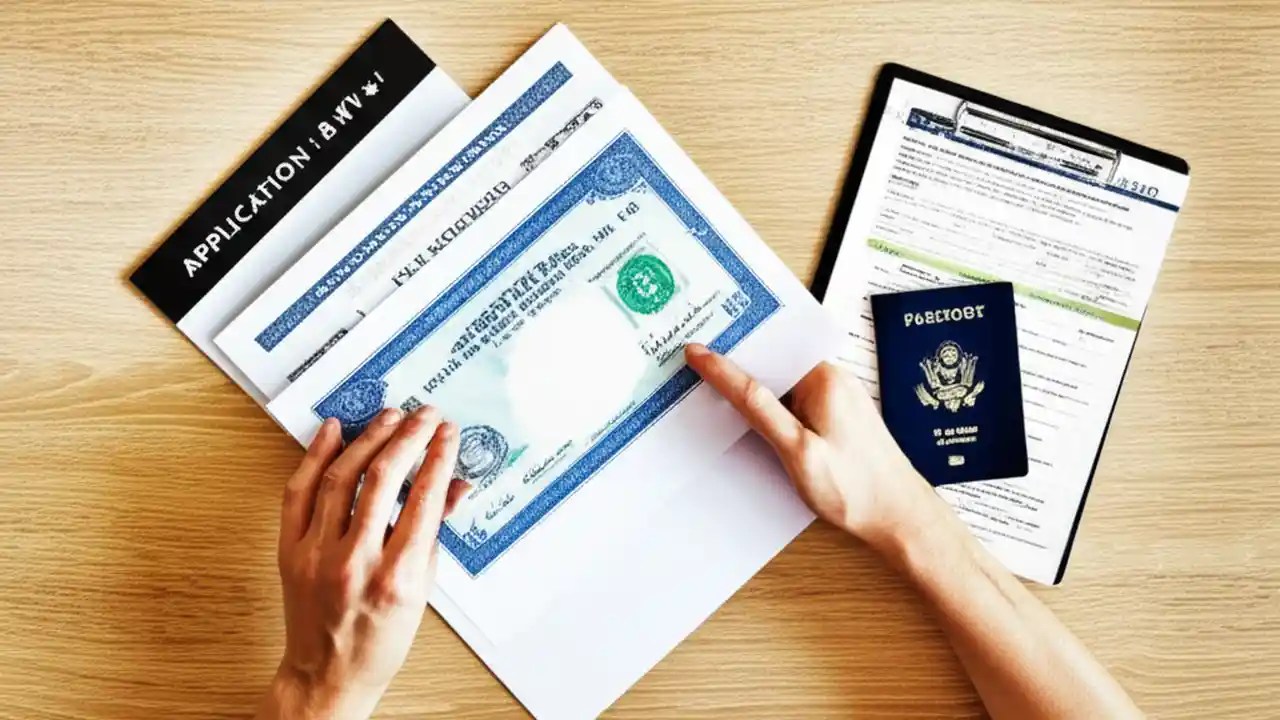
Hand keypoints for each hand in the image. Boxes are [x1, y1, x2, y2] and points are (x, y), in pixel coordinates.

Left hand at [257, 407, 465, 719]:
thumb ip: (436, 532)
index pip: (423, 499)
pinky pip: (299, 491)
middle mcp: (355, 562)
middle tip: (424, 415)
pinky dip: (315, 456)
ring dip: (369, 439)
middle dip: (408, 438)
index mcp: (397, 577)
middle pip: (384, 479)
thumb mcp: (422, 589)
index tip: (446, 434)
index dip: (437, 457)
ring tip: (389, 417)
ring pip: (342, 477)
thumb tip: (454, 485)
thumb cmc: (379, 639)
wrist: (329, 674)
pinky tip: (333, 431)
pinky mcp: (290, 550)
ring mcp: (317, 554)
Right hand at [684, 344, 940, 551]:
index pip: (763, 352)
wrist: (901, 519)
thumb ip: (756, 406)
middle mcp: (832, 380)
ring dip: (754, 400)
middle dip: (736, 376)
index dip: (726, 353)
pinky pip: (795, 406)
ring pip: (781, 389)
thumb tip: (716, 365)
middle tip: (693, 384)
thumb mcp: (796, 448)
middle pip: (771, 367)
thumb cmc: (854, 488)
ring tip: (717, 410)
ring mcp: (837, 399)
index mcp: (823, 376)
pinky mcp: (838, 418)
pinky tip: (755, 432)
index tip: (687, 356)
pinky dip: (773, 416)